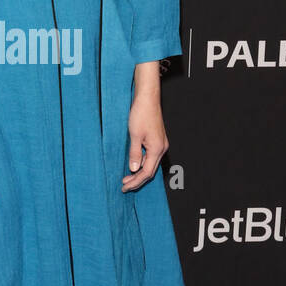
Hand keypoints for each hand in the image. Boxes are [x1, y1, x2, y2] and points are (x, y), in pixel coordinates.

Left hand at [121, 77, 168, 192]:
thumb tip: (134, 168)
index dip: (136, 181)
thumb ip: (135, 153)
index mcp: (157, 148)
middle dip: (137, 180)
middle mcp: (161, 148)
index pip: (146, 172)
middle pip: (150, 171)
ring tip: (127, 178)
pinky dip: (142, 163)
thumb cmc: (141, 113)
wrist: (148, 98)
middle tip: (124, 185)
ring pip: (151, 164)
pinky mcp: (157, 140)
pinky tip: (134, 165)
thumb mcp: (134, 135)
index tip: (125, 186)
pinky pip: (151, 157)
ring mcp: (160, 144)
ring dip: (139, 172)